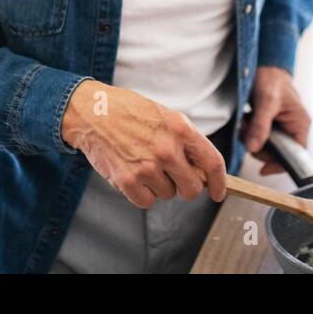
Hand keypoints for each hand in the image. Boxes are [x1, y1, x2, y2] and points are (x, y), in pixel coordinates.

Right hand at [61, 80, 227, 207]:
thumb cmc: (128, 111)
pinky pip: (146, 202)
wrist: (92, 112)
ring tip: (143, 164)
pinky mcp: (128, 180)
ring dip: (159, 186)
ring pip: (167, 195)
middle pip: (192, 188)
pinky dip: (142, 193)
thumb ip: (185, 140)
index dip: (220, 182)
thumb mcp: (164, 115)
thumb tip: (201, 169)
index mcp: (180, 128)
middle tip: (172, 176)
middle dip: (185, 186)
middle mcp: (167, 149)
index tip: (219, 192)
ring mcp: (147, 166)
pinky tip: (133, 173)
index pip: (212, 163)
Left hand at [242, 66, 310, 175]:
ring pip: (267, 145)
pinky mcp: (271, 123)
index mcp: (300, 124)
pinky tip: (247, 120)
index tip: (264, 168)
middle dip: (260, 147)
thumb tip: (254, 148)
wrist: (265, 63)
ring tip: (247, 122)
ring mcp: (282, 126)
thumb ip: (261, 126)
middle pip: (278, 153)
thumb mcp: (266, 102)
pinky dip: (251, 132)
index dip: (280, 164)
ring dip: (253, 138)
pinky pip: (261, 136)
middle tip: (248, 134)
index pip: (296, 155)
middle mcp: (293, 127)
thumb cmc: (272, 78)